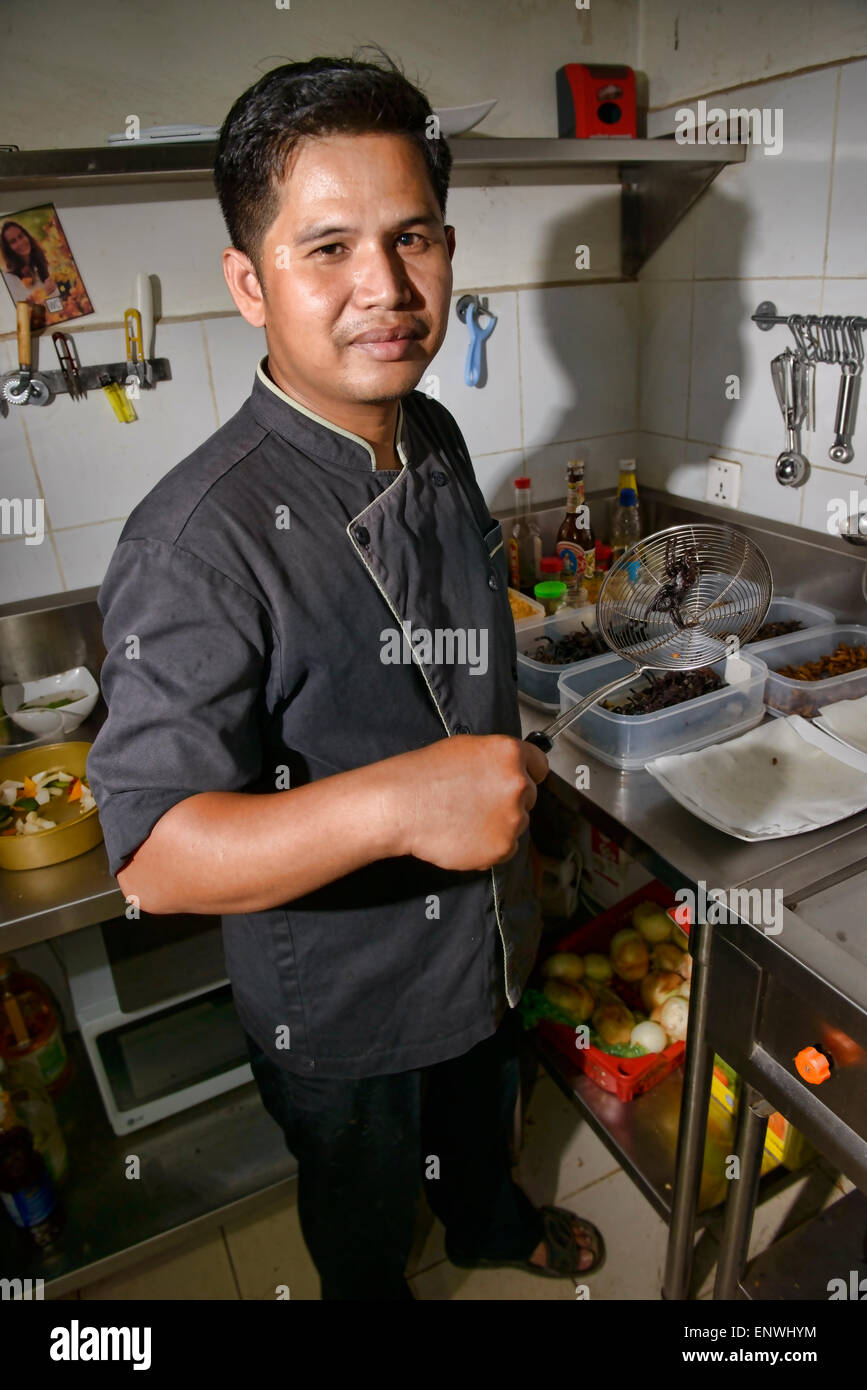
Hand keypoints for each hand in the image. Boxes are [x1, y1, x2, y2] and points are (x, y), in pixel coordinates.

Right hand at [392, 734, 548, 871]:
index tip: (519, 780)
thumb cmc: (423, 775)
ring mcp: (513, 818)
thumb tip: (510, 767)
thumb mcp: (465, 747)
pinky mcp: (503, 846)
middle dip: (508, 800)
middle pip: (528, 795)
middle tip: (477, 802)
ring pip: (517, 823)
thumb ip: (496, 758)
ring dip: (499, 824)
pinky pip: (506, 848)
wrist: (402, 806)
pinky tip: (465, 835)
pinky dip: (490, 846)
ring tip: (466, 819)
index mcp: (510, 754)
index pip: (540, 765)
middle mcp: (518, 784)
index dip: (527, 773)